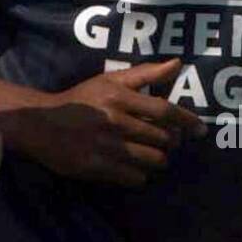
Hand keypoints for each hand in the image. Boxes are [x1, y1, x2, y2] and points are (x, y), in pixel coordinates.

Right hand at [23, 58, 205, 186]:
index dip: (186, 121)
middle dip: (170, 142)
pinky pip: (135, 177)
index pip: (163, 110)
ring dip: (158, 160)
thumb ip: (145, 73)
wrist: (41, 124)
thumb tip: (178, 64)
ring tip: (153, 155)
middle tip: (167, 141)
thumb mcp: (109, 80)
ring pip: (152, 160)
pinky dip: (140, 174)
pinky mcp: (97, 168)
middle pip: (161, 138)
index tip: (201, 130)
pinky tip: (133, 166)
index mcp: (118, 97)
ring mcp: (106, 146)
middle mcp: (114, 121)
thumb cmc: (81, 99)